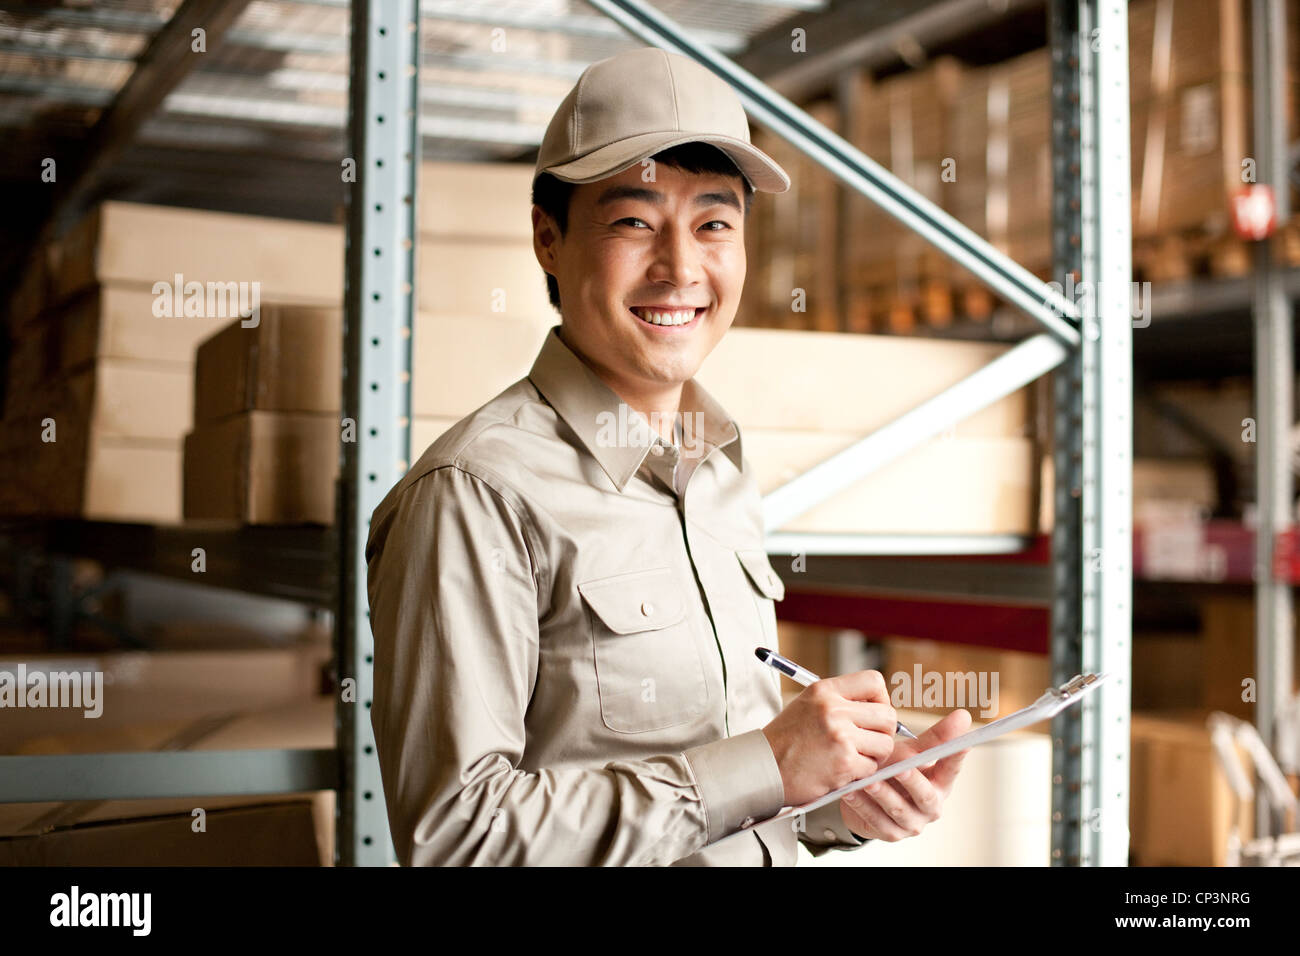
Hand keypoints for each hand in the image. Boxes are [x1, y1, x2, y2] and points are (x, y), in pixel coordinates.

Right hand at [761, 671, 897, 806]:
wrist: (764, 767)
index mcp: (825, 691)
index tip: (874, 712)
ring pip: (885, 744)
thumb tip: (877, 705)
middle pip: (887, 715)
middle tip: (870, 740)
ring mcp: (840, 736)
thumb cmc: (786, 740)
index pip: (874, 682)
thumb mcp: (808, 705)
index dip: (881, 699)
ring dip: (874, 754)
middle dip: (883, 731)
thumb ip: (840, 701)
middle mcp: (833, 710)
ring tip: (854, 756)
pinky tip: (842, 770)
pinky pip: (872, 767)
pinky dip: (861, 773)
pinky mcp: (844, 763)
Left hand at [838, 707, 971, 841]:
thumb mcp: (912, 752)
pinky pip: (876, 820)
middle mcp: (931, 806)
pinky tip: (851, 792)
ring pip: (898, 809)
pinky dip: (863, 806)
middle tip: (902, 768)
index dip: (957, 757)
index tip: (964, 742)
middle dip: (913, 781)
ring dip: (883, 794)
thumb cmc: (894, 770)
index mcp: (941, 784)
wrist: (869, 797)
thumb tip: (964, 715)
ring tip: (868, 781)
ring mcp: (912, 823)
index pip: (952, 769)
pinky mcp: (891, 833)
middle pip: (925, 796)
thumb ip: (934, 738)